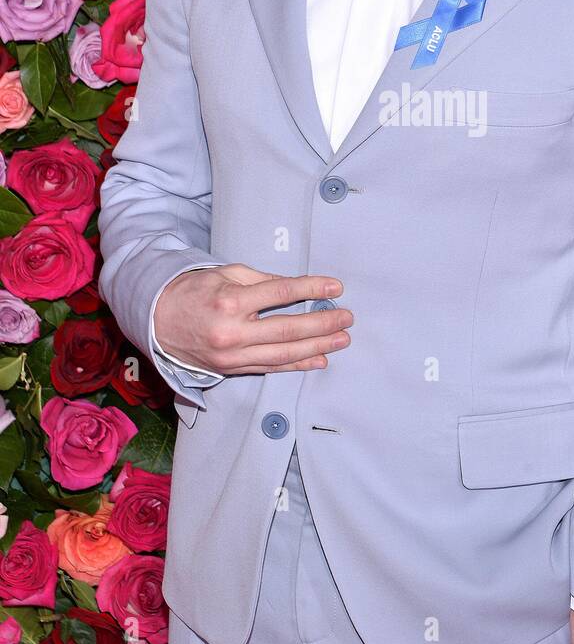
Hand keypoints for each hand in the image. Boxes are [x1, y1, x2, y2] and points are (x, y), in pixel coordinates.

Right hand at [153, 265, 352, 376]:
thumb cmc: (193, 291)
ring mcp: (232, 355)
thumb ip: (262, 281)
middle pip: (288, 328)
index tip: (336, 287)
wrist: (157, 320)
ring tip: (341, 339)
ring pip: (284, 353)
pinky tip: (319, 359)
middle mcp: (232, 331)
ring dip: (318, 346)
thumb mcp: (225, 274)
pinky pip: (271, 367)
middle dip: (323, 323)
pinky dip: (297, 364)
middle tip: (347, 317)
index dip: (312, 289)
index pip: (281, 293)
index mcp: (230, 300)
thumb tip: (297, 287)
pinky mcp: (232, 370)